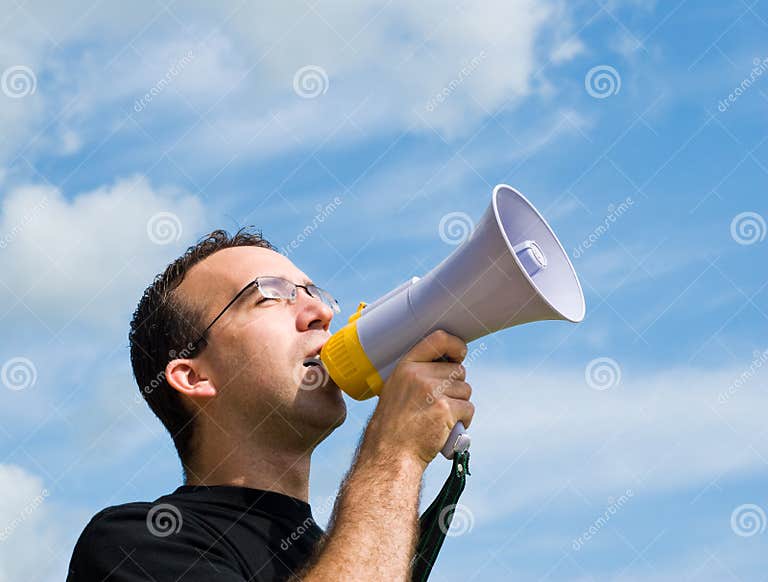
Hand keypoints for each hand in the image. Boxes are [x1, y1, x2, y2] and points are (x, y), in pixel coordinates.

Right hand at [361, 330, 474, 467]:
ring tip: (442, 419)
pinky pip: (468, 408)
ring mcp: (432, 391)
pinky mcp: (445, 409)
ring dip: (460, 405)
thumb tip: (448, 366)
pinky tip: (448, 429)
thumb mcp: (396, 390)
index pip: (438, 339)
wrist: (390, 454)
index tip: (460, 353)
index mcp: (406, 367)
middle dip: (456, 388)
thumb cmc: (394, 427)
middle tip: (441, 405)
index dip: (456, 345)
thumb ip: (417, 375)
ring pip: (465, 390)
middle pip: (458, 370)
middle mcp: (419, 375)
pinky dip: (464, 420)